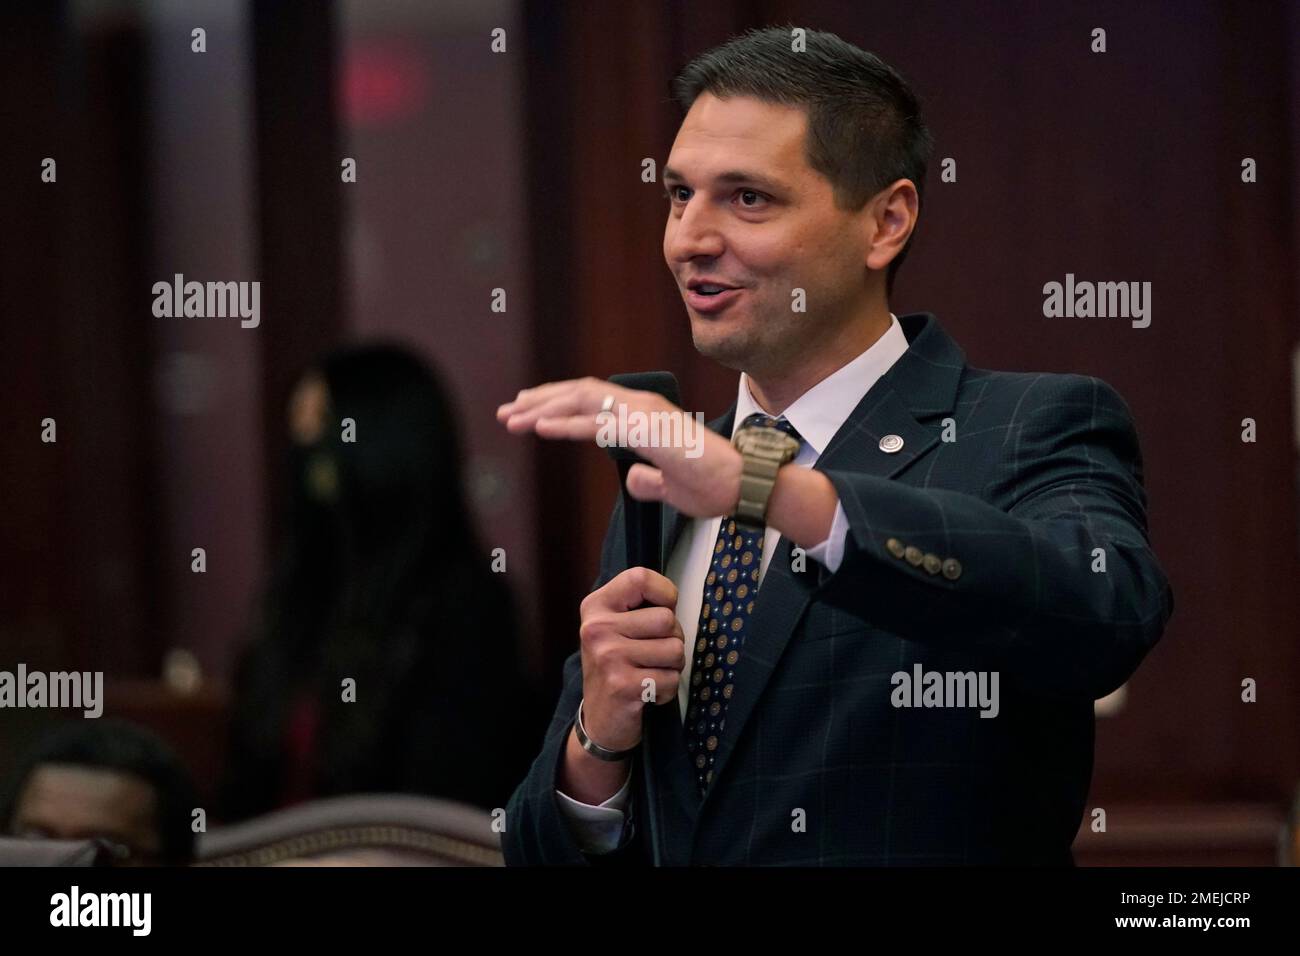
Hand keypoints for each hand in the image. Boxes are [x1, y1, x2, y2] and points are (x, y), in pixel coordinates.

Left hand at [496, 376, 742, 518]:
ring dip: (544, 408)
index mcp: (645, 415)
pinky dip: (566, 423)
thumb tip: (634, 479)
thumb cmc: (714, 485)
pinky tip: (540, 428)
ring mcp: (645, 414)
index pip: (592, 402)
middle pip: (580, 394)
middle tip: (507, 413)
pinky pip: (598, 424)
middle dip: (540, 401)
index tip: (528, 415)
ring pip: (583, 401)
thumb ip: (650, 479)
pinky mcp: (647, 431)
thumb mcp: (671, 485)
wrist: (745, 487)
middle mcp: (642, 406)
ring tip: (514, 418)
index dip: (557, 406)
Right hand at [575, 567, 684, 751]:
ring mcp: (608, 656)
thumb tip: (672, 598)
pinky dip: (667, 690)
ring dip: (671, 667)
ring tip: (650, 673)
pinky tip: (647, 692)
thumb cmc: (616, 666)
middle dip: (672, 639)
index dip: (665, 592)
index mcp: (596, 606)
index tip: (664, 609)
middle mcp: (597, 628)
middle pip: (666, 619)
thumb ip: (638, 606)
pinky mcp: (622, 685)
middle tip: (653, 654)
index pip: (640, 578)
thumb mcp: (615, 627)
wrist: (599, 719)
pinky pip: (670, 679)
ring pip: (675, 649)